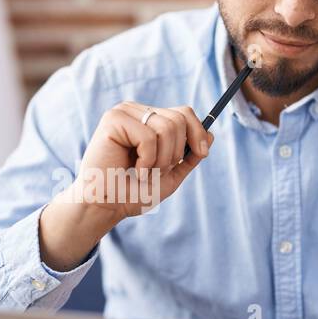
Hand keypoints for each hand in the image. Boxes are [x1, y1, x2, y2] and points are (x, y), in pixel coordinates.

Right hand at [74, 102, 214, 220]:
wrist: (106, 206)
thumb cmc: (132, 192)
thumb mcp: (170, 175)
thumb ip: (189, 156)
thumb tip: (211, 135)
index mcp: (149, 121)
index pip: (184, 113)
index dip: (197, 132)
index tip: (202, 153)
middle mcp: (137, 112)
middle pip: (179, 119)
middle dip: (176, 152)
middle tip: (157, 171)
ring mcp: (124, 113)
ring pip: (167, 128)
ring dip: (162, 160)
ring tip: (144, 172)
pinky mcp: (113, 120)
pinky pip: (148, 137)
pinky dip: (147, 160)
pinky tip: (134, 169)